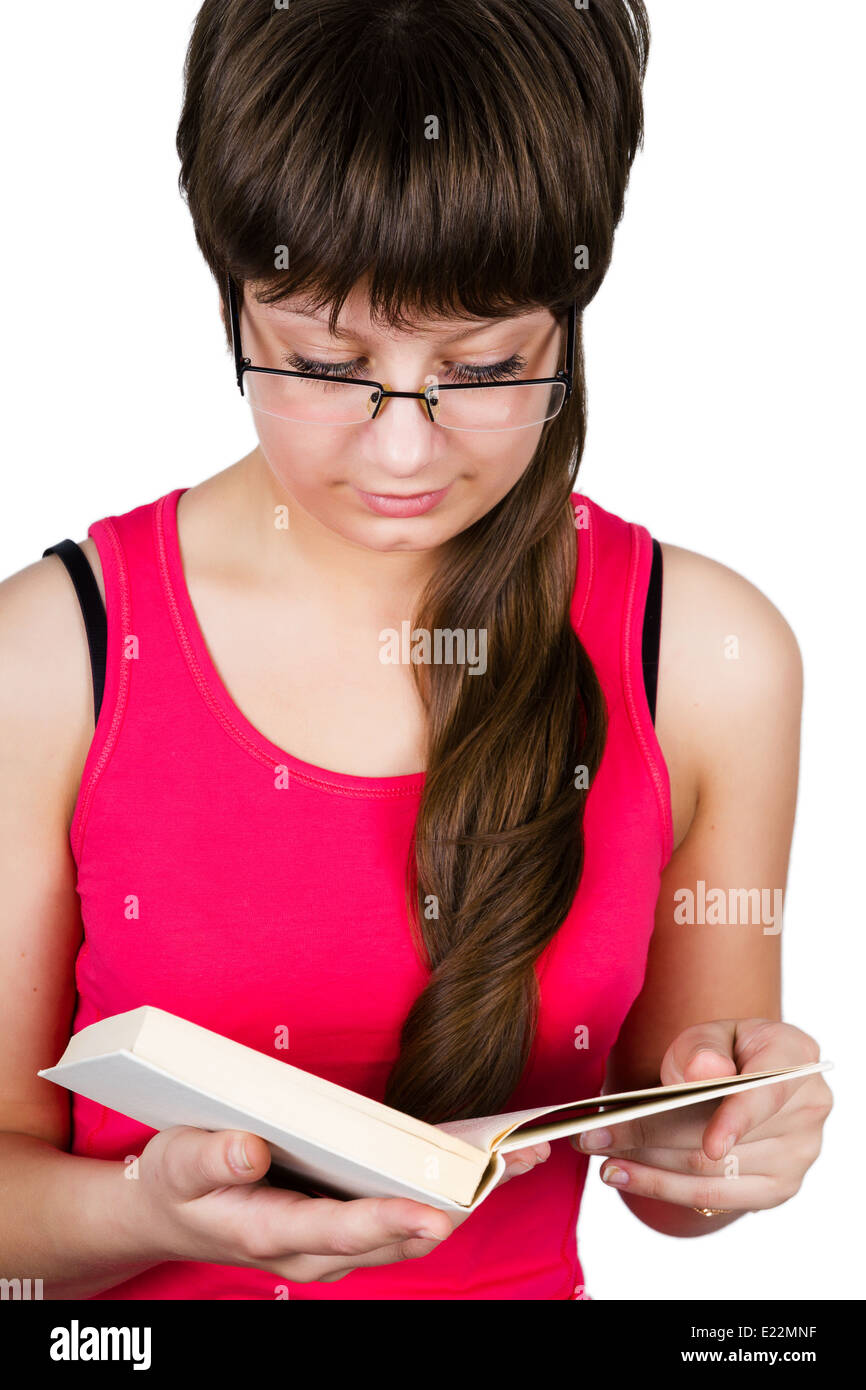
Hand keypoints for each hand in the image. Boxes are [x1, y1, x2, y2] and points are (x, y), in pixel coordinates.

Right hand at [132, 1125, 549, 1284]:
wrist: (171, 1215)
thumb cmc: (176, 1185)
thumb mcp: (176, 1164)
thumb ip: (211, 1158)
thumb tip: (250, 1149)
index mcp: (272, 1233)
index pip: (340, 1230)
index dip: (389, 1221)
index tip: (435, 1213)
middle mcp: (315, 1248)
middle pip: (398, 1233)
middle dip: (460, 1203)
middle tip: (515, 1162)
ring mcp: (335, 1242)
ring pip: (413, 1228)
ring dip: (468, 1197)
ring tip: (521, 1155)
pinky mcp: (347, 1224)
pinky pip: (407, 1213)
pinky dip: (448, 1189)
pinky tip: (485, 1158)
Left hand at [569, 1019, 831, 1214]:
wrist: (741, 1076)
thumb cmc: (725, 1051)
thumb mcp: (710, 1032)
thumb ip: (703, 1048)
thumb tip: (704, 1072)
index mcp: (794, 1057)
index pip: (767, 1093)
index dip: (738, 1120)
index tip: (710, 1146)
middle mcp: (808, 1109)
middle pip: (725, 1142)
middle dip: (652, 1139)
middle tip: (594, 1136)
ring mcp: (797, 1156)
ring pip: (713, 1175)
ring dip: (650, 1170)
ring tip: (600, 1160)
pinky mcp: (776, 1189)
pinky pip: (716, 1199)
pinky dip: (664, 1188)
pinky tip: (625, 1176)